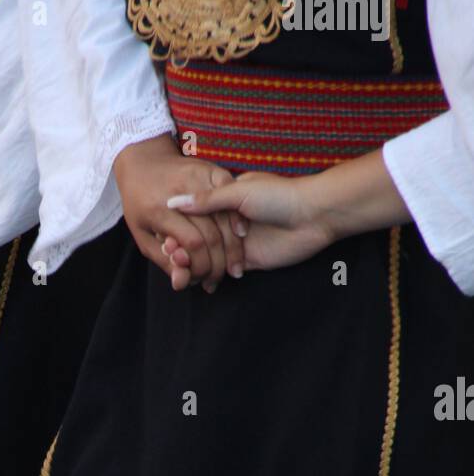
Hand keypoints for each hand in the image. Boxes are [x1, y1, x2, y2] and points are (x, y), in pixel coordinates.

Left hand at [113, 135, 247, 291]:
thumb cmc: (140, 204)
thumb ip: (163, 261)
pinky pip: (231, 197)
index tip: (205, 279)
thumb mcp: (142, 235)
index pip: (193, 243)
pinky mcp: (209, 168)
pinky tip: (241, 235)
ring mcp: (195, 177)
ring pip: (224, 216)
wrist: (142, 162)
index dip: (203, 265)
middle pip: (211, 233)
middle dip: (221, 262)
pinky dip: (238, 215)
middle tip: (224, 277)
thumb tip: (181, 284)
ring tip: (235, 266)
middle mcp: (178, 193)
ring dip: (234, 245)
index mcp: (158, 211)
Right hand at [175, 152, 411, 271]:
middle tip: (171, 257)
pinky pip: (223, 270)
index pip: (193, 216)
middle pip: (197, 238)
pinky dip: (210, 277)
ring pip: (207, 256)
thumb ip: (207, 201)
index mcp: (223, 199)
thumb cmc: (278, 195)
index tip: (163, 235)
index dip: (178, 227)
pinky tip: (196, 282)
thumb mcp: (238, 192)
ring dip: (193, 265)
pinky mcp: (246, 261)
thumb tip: (172, 202)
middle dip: (182, 249)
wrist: (313, 216)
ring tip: (179, 272)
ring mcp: (236, 243)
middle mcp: (227, 222)